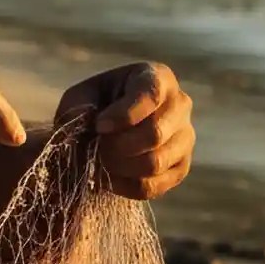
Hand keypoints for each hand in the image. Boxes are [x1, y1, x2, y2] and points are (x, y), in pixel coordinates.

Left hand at [55, 62, 193, 200]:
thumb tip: (103, 130)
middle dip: (117, 145)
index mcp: (157, 77)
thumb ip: (83, 109)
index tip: (99, 126)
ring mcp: (185, 138)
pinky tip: (110, 176)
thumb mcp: (79, 98)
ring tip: (100, 160)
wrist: (97, 134)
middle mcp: (180, 105)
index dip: (123, 115)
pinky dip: (124, 186)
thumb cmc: (90, 107)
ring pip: (154, 162)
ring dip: (118, 166)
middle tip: (96, 146)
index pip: (151, 95)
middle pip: (155, 133)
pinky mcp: (180, 168)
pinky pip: (153, 186)